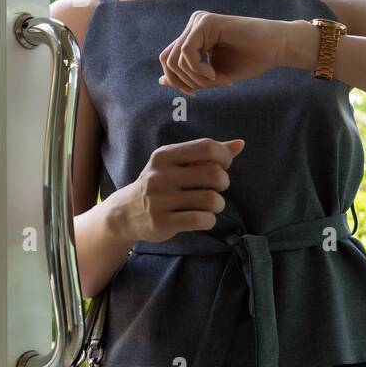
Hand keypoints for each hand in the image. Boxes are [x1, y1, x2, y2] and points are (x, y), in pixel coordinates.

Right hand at [106, 138, 244, 243]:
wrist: (125, 213)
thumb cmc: (160, 184)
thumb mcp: (177, 163)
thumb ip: (207, 153)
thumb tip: (240, 144)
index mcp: (165, 155)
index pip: (207, 147)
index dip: (224, 157)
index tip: (223, 166)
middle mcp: (160, 175)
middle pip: (213, 174)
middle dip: (223, 182)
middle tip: (216, 188)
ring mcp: (159, 200)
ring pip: (210, 199)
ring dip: (218, 204)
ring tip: (211, 204)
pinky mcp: (162, 222)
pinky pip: (201, 220)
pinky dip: (209, 220)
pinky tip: (204, 218)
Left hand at [157, 11, 290, 93]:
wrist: (275, 48)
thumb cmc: (251, 60)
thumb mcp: (214, 76)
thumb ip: (190, 77)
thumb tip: (162, 81)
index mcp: (194, 37)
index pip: (168, 59)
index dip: (176, 81)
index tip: (195, 94)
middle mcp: (193, 26)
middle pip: (166, 58)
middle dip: (182, 81)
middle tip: (203, 89)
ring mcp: (198, 21)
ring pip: (176, 58)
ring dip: (194, 78)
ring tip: (216, 80)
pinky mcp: (205, 22)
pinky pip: (186, 52)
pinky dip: (198, 70)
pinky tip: (215, 74)